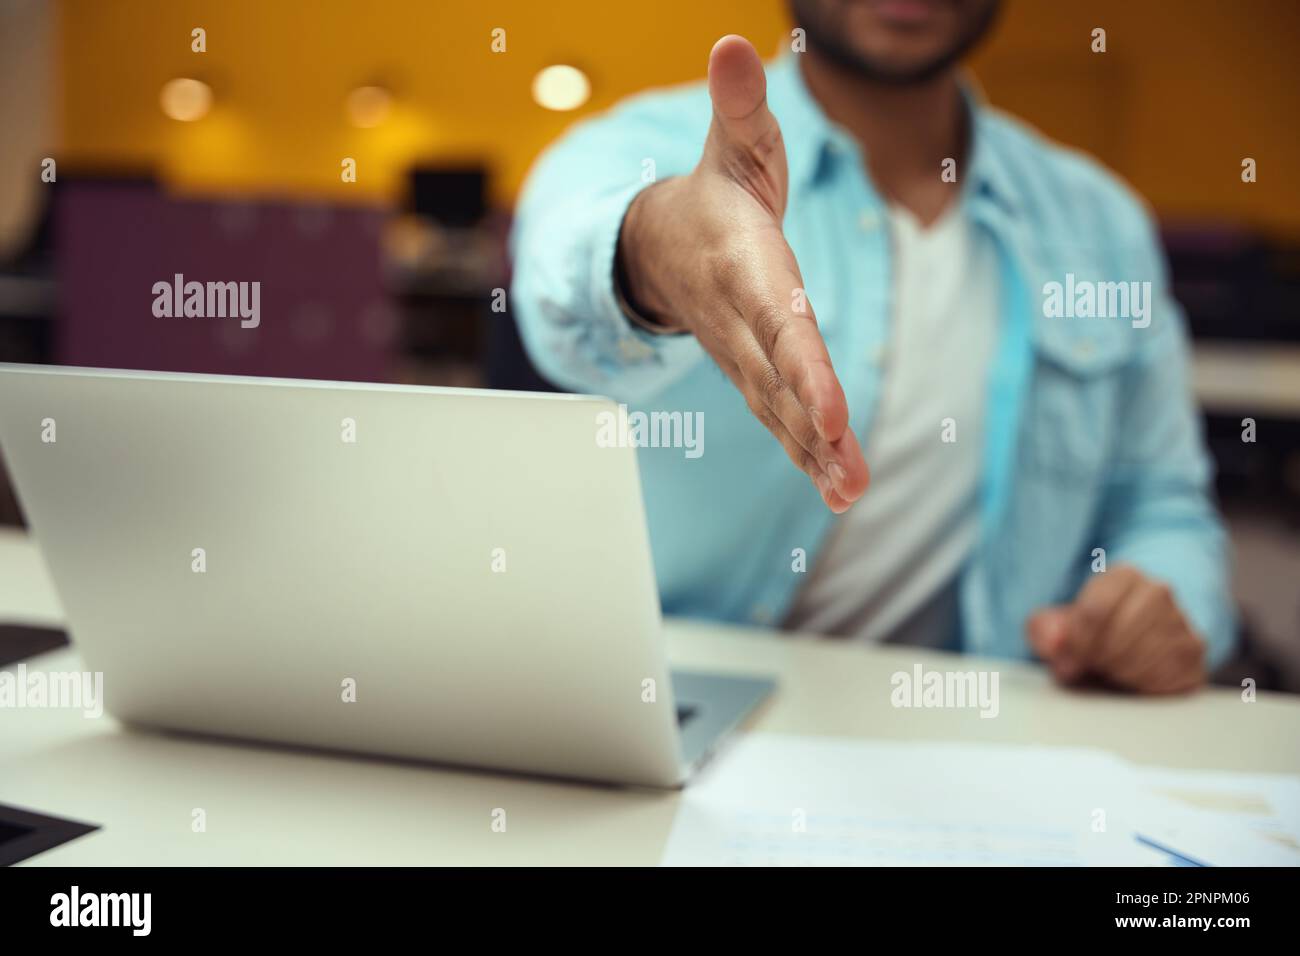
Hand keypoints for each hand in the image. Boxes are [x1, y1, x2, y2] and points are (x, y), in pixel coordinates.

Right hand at [617, 35, 868, 512]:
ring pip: (779, 410)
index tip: (829, 413)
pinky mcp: (751, 373)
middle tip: (849, 475)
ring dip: (815, 456)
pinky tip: (838, 488)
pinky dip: (806, 454)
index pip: (779, 320)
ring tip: (851, 495)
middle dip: (812, 429)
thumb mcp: (733, 146)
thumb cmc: (712, 195)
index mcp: (744, 265)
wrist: (657, 248)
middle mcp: (741, 320)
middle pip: (780, 380)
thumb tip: (733, 46)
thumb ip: (741, 108)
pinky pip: (778, 417)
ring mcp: (742, 354)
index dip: (803, 368)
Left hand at [1026, 565, 1206, 693]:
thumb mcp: (1056, 626)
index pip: (1096, 610)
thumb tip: (1056, 644)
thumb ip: (1045, 630)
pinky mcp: (1194, 652)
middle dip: (1097, 657)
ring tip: (1110, 667)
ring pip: (1143, 656)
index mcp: (1123, 575)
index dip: (1076, 642)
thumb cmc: (1088, 633)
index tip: (1067, 658)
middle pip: (1120, 635)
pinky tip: (1132, 676)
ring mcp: (1181, 619)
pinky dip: (1141, 683)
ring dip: (1118, 671)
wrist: (1132, 640)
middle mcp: (1158, 590)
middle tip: (1090, 665)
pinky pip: (1165, 676)